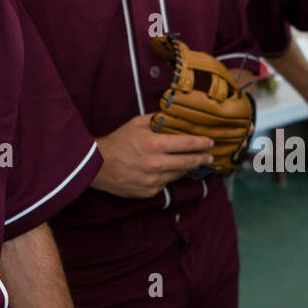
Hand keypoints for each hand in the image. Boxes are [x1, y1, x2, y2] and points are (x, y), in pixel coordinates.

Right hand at [91, 115, 214, 198]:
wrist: (96, 165)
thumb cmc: (117, 141)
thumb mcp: (137, 123)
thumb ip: (158, 119)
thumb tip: (175, 115)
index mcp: (154, 145)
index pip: (187, 144)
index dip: (202, 143)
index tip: (211, 142)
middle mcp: (156, 165)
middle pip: (188, 162)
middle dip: (202, 159)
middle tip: (210, 156)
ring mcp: (153, 181)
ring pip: (178, 174)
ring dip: (187, 168)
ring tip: (194, 162)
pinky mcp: (149, 192)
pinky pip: (166, 183)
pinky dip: (169, 176)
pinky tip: (170, 170)